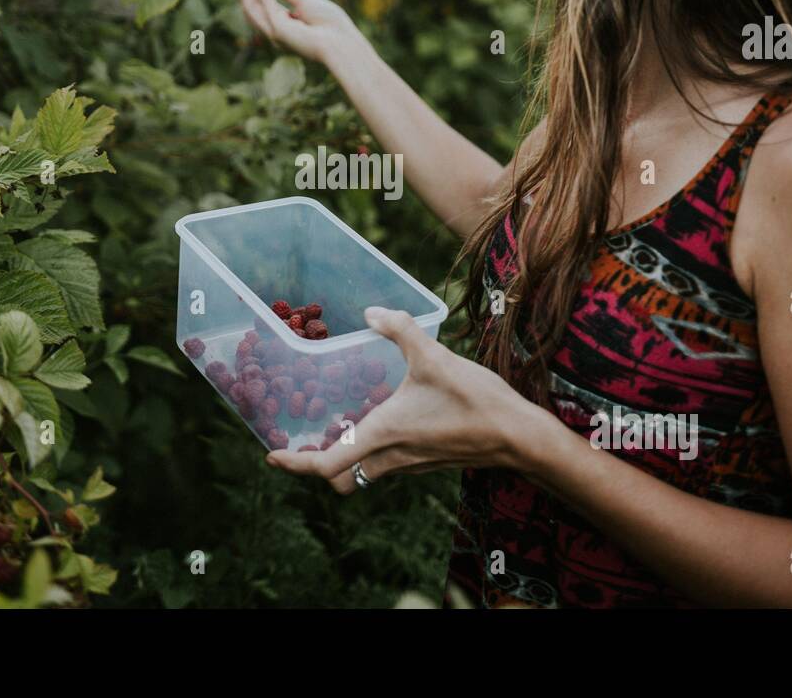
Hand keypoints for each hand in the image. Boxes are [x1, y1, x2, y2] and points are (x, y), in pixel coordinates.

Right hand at [235, 0, 362, 64]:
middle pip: (252, 6)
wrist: (342, 42)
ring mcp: (274, 32)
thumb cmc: (330, 25)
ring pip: (252, 6)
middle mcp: (274, 31)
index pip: (263, 4)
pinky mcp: (277, 30)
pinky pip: (267, 3)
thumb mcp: (305, 0)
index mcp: (283, 25)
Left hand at [266, 306, 539, 493]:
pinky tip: (378, 420)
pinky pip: (385, 465)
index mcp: (383, 434)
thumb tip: (372, 313)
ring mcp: (409, 464)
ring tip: (333, 426)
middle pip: (340, 479)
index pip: (326, 466)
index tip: (272, 455)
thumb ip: (401, 329)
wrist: (519, 437)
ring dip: (344, 458)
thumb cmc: (476, 401)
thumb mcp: (435, 357)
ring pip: (363, 474)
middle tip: (302, 439)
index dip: (294, 464)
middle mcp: (391, 457)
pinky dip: (370, 451)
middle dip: (316, 466)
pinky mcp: (426, 461)